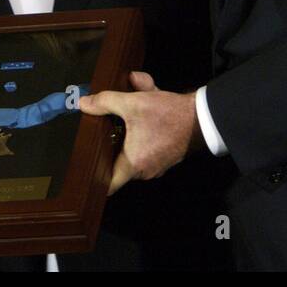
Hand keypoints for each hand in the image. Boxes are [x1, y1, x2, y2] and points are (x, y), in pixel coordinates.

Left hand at [78, 71, 202, 193]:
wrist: (203, 116)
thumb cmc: (168, 115)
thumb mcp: (134, 103)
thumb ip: (106, 102)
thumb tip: (83, 103)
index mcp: (133, 164)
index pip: (108, 184)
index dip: (94, 180)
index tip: (83, 171)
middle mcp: (145, 170)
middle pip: (118, 163)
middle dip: (111, 146)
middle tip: (99, 132)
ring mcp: (157, 165)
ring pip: (134, 152)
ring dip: (128, 135)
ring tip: (123, 119)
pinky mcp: (166, 156)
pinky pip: (146, 146)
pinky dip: (142, 133)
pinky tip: (140, 114)